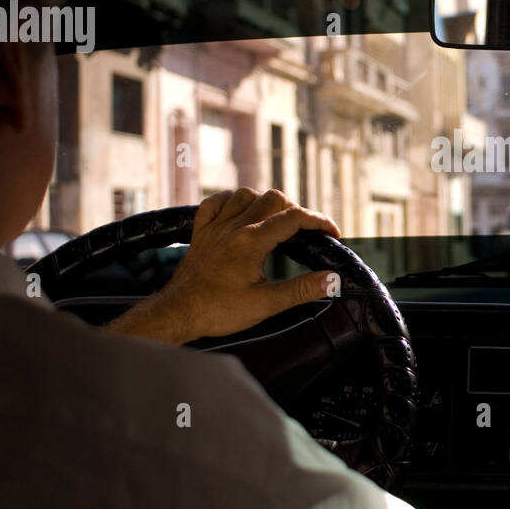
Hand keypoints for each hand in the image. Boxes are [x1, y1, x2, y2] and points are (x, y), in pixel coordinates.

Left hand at [106, 188, 340, 343]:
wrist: (178, 313)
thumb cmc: (218, 311)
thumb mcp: (266, 304)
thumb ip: (301, 290)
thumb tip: (332, 280)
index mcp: (251, 242)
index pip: (294, 218)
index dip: (319, 221)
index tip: (332, 232)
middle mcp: (233, 227)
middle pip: (273, 199)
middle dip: (295, 210)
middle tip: (306, 232)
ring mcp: (215, 227)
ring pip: (245, 195)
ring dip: (266, 202)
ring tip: (277, 220)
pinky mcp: (201, 232)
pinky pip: (215, 203)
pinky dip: (231, 201)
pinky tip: (240, 211)